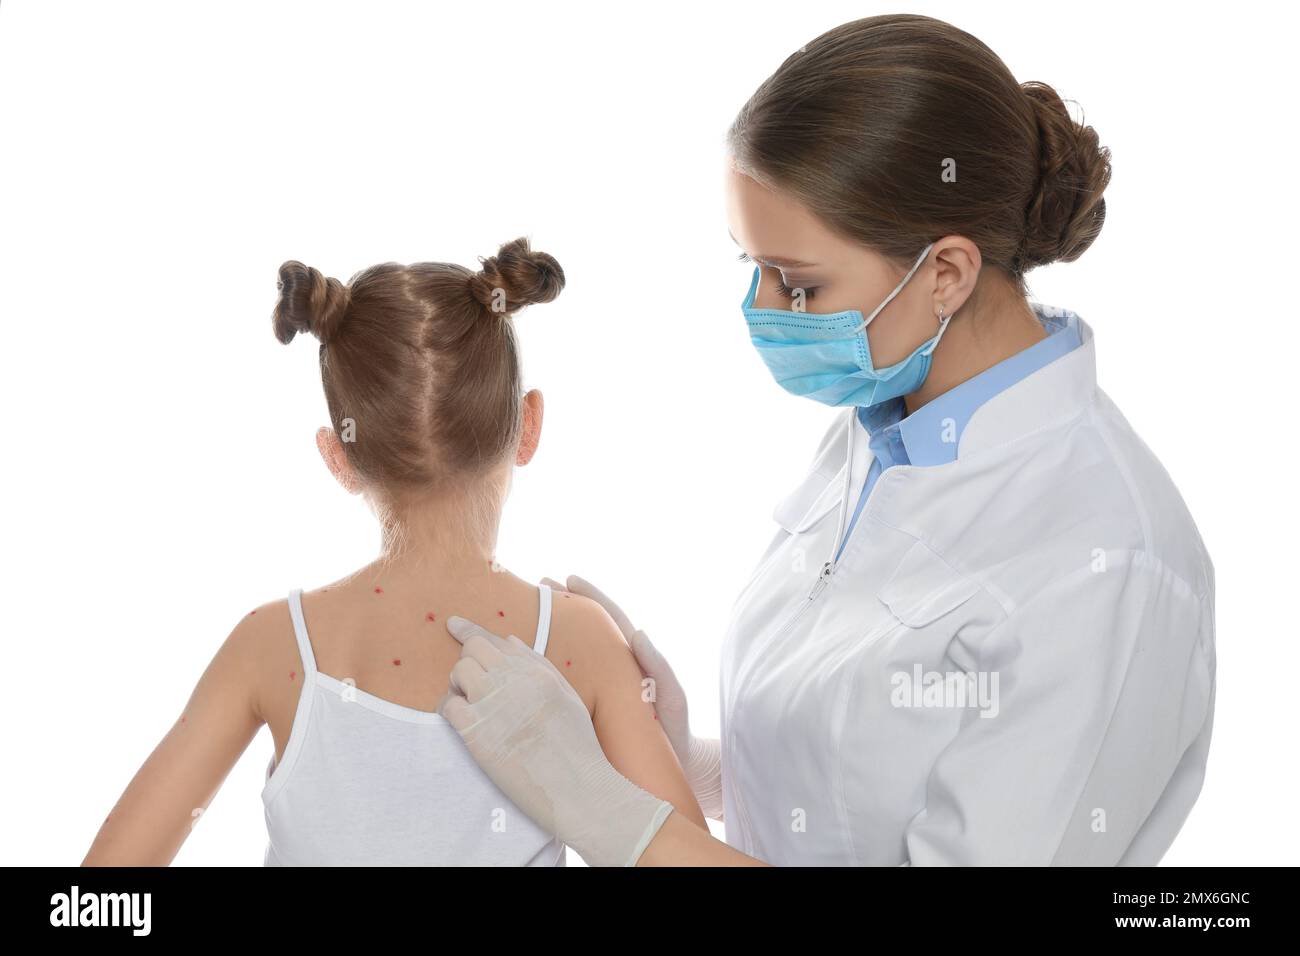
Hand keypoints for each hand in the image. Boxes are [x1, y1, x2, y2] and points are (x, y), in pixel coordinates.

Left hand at [437, 615, 674, 866]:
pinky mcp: (477, 732)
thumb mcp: (567, 697)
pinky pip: (448, 705)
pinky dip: (449, 709)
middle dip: (468, 660)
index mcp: (538, 670)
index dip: (470, 629)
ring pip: (458, 672)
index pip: (497, 638)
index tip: (454, 624)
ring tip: (471, 704)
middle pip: (473, 649)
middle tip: (471, 683)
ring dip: (459, 684)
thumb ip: (538, 666)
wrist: (578, 788)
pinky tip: (461, 721)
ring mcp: (494, 703)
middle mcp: (516, 680)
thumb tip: (509, 640)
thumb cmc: (577, 748)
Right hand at [542, 574, 723, 820]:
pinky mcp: (585, 708)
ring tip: (521, 616)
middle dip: (560, 607)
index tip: (568, 580)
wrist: (669, 769)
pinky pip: (563, 684)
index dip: (589, 597)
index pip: (608, 619)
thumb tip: (639, 633)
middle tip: (534, 589)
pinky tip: (523, 664)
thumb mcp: (672, 697)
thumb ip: (658, 667)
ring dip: (548, 633)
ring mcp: (596, 688)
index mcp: (630, 660)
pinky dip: (544, 669)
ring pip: (569, 654)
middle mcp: (610, 669)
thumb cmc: (675, 730)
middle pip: (583, 629)